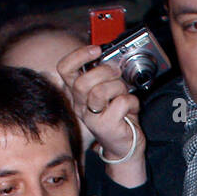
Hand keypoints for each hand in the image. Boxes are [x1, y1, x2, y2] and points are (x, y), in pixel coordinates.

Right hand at [57, 43, 146, 184]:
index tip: (96, 49)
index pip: (65, 69)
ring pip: (100, 92)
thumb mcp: (109, 93)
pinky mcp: (106, 126)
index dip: (78, 56)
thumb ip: (105, 77)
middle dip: (104, 71)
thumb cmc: (118, 117)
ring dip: (119, 87)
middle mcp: (81, 106)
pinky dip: (132, 101)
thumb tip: (110, 58)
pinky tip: (132, 107)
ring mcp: (92, 117)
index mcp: (78, 94)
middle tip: (117, 73)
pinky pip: (121, 103)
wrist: (126, 146)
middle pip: (82, 81)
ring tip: (124, 94)